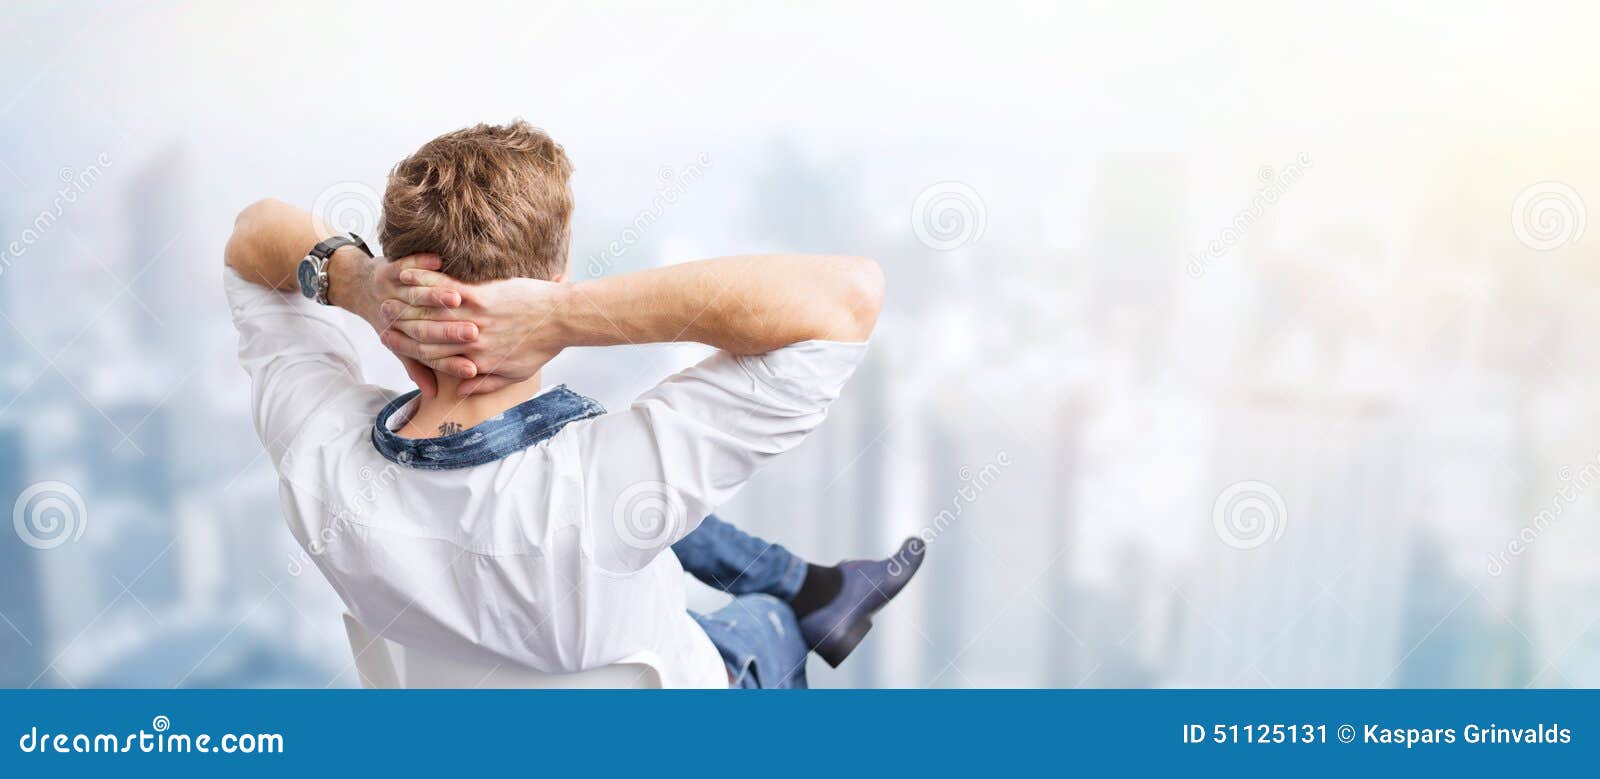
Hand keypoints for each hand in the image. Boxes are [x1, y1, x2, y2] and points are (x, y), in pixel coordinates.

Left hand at [330, 251, 456, 397]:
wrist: (356, 286)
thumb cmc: (388, 319)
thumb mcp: (401, 345)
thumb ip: (419, 366)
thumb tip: (432, 393)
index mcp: (401, 337)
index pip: (430, 356)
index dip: (451, 364)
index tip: (470, 370)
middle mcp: (394, 317)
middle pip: (424, 330)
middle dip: (447, 332)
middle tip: (471, 335)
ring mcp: (391, 292)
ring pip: (414, 296)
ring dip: (434, 297)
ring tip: (455, 298)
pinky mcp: (389, 270)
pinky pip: (406, 265)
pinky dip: (420, 264)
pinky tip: (438, 261)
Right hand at [378, 268, 568, 395]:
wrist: (561, 319)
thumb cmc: (542, 345)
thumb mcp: (515, 373)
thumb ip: (485, 383)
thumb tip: (460, 391)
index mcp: (477, 362)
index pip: (433, 357)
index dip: (408, 348)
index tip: (390, 340)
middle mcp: (471, 343)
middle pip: (425, 336)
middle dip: (400, 326)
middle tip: (380, 315)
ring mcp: (474, 319)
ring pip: (431, 314)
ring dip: (407, 303)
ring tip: (389, 294)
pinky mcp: (482, 297)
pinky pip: (446, 289)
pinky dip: (426, 281)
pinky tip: (410, 274)